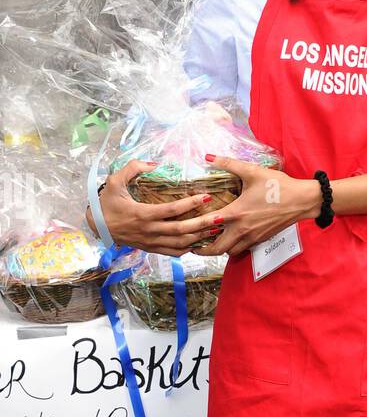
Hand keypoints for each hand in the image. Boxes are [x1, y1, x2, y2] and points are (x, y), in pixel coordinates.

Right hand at [85, 160, 219, 254]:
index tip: (206, 197)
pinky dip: (188, 249)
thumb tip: (153, 164)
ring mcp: (151, 242)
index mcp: (142, 214)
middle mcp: (149, 230)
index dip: (190, 204)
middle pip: (181, 230)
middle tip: (220, 217)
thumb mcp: (114, 181)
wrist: (97, 226)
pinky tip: (199, 242)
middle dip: (202, 224)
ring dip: (199, 238)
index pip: (171, 210)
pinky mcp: (151, 249)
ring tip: (215, 230)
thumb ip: (132, 168)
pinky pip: (173, 252)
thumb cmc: (107, 203)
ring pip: (180, 243)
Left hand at [191, 156, 321, 257]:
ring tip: (211, 242)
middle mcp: (243, 229)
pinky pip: (243, 249)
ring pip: (231, 252)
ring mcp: (253, 237)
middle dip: (204, 251)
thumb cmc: (278, 186)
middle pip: (218, 249)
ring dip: (220, 249)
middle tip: (195, 246)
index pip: (209, 226)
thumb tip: (207, 156)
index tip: (185, 232)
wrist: (302, 200)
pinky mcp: (261, 239)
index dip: (194, 230)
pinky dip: (234, 247)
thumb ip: (228, 164)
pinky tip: (231, 238)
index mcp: (237, 213)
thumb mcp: (252, 171)